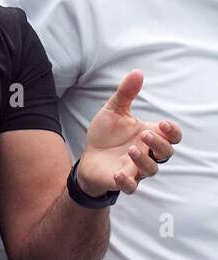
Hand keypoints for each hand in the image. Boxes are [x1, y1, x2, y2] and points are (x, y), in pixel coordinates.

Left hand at [78, 70, 181, 197]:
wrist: (88, 156)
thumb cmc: (106, 134)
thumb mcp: (113, 111)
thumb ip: (126, 94)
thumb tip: (137, 72)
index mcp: (149, 135)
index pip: (173, 137)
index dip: (172, 132)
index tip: (163, 123)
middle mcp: (147, 153)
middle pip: (166, 154)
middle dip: (159, 145)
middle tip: (144, 134)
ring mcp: (135, 168)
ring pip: (151, 170)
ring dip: (143, 160)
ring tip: (130, 149)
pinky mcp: (121, 180)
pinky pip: (131, 187)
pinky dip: (127, 182)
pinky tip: (118, 173)